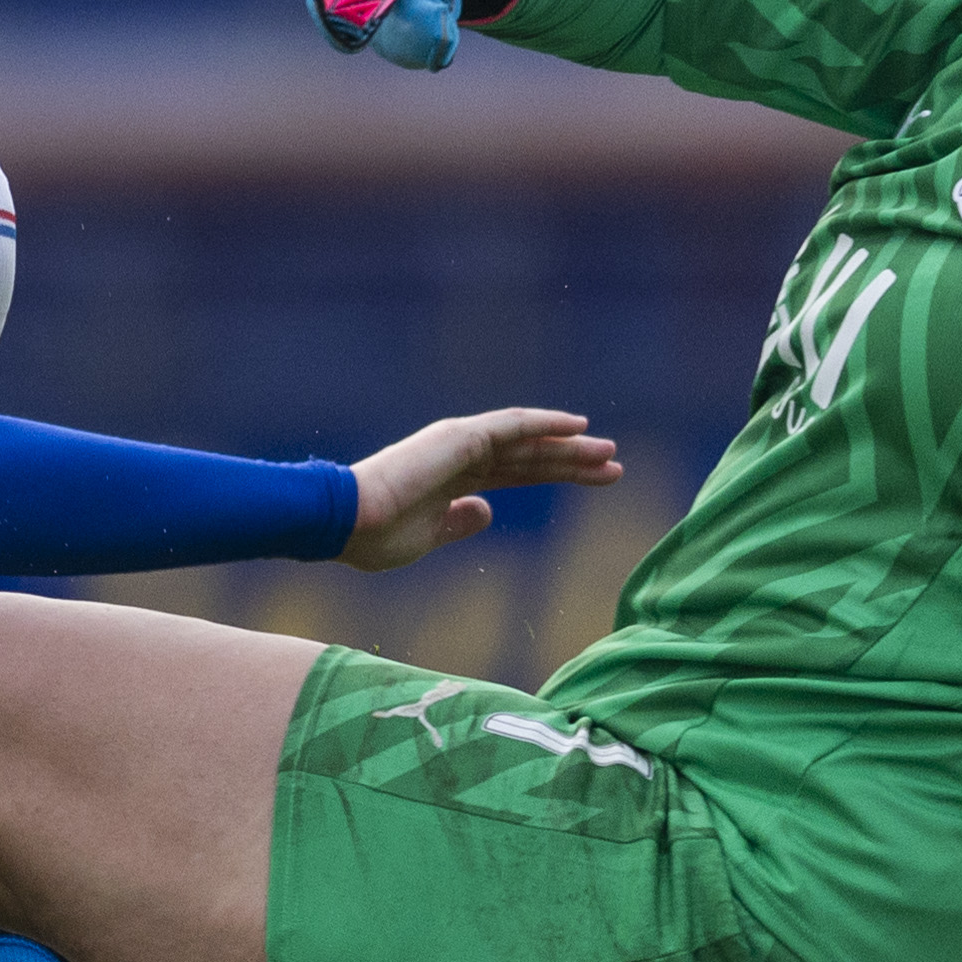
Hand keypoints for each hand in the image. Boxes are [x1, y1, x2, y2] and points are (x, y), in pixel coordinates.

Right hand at [344, 407, 624, 571]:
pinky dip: (546, 424)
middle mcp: (463, 455)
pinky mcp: (460, 438)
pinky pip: (512, 426)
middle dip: (573, 461)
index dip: (558, 475)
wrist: (346, 523)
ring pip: (529, 441)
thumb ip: (459, 523)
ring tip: (609, 452)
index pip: (519, 474)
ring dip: (570, 445)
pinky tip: (576, 425)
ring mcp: (461, 443)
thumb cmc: (377, 537)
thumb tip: (486, 512)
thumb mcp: (429, 536)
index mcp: (455, 480)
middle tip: (615, 465)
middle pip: (532, 457)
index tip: (596, 481)